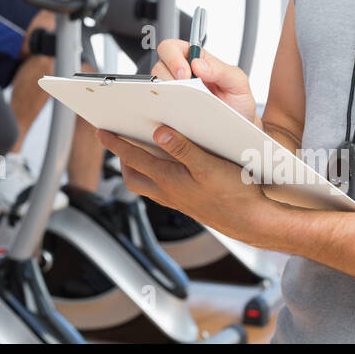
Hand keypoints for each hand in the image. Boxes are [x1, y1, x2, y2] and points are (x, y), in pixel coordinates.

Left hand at [96, 123, 278, 247]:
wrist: (253, 222)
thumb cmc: (235, 195)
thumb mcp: (210, 166)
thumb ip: (184, 149)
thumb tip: (159, 134)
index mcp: (169, 180)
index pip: (133, 159)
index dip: (115, 144)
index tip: (101, 131)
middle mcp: (168, 193)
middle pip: (133, 177)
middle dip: (122, 159)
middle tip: (117, 141)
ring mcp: (177, 201)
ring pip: (146, 185)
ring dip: (138, 169)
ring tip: (140, 152)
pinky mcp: (188, 204)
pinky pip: (161, 190)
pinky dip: (157, 177)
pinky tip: (169, 169)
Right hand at [151, 38, 258, 125]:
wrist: (238, 129)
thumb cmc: (237, 102)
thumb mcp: (238, 83)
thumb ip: (222, 70)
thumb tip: (198, 64)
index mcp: (195, 60)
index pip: (172, 48)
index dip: (174, 58)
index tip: (185, 74)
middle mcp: (180, 74)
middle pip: (159, 66)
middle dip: (170, 79)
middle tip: (185, 93)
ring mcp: (173, 93)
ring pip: (156, 87)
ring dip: (168, 96)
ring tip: (186, 106)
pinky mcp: (169, 110)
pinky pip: (158, 107)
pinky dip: (164, 110)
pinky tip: (179, 116)